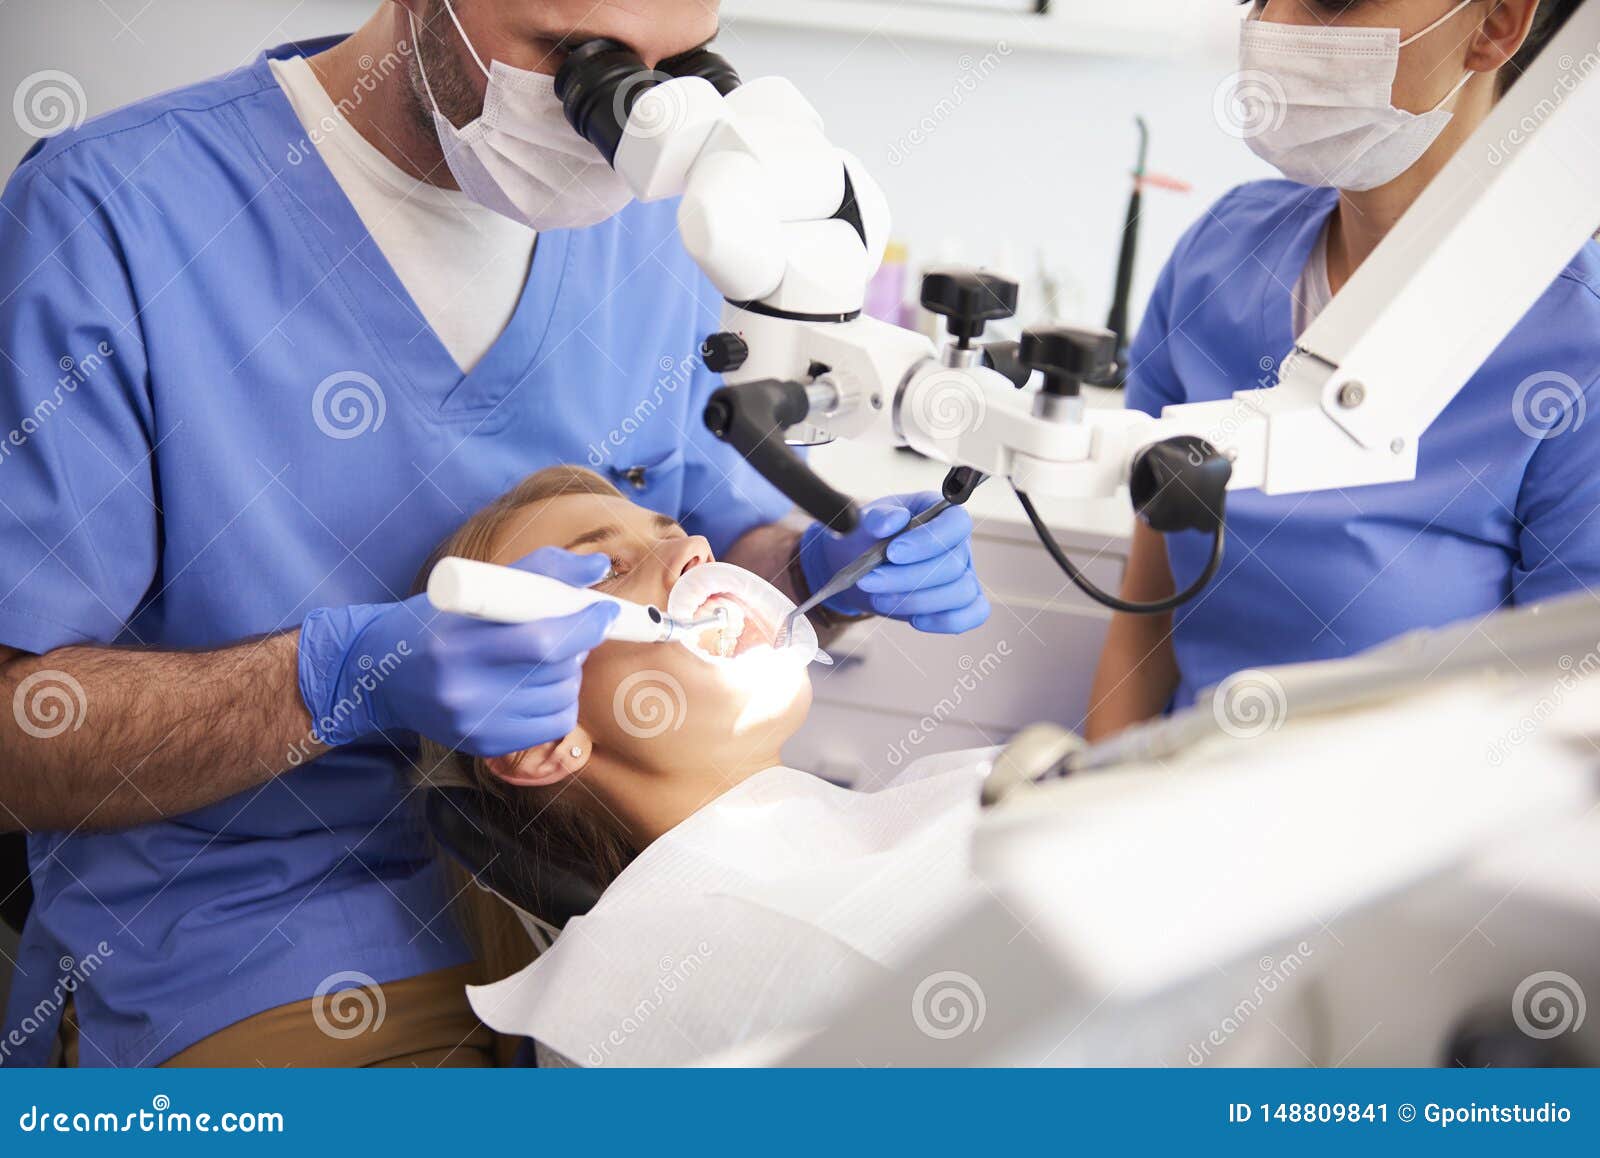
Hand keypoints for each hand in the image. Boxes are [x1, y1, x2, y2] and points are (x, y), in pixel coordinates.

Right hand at [298, 548, 617, 756]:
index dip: (584, 626)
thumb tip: (598, 565)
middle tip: (567, 629)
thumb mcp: (476, 587)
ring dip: (570, 674)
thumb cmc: (434, 621)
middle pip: (557, 670)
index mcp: (458, 643)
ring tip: (544, 658)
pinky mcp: (485, 745)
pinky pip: (555, 725)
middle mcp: (464, 690)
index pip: (543, 642)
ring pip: (563, 698)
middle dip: (577, 645)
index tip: (603, 611)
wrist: (381, 674)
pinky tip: (537, 685)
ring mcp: (475, 724)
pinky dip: (560, 702)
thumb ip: (540, 571)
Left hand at [798, 492, 988, 633]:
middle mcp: (959, 544)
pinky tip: (915, 619)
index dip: (928, 540)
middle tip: (868, 580)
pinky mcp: (961, 603)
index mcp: (944, 514)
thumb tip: (894, 520)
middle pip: (952, 565)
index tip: (892, 552)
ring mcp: (964, 574)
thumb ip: (879, 516)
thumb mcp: (867, 519)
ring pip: (961, 592)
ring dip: (917, 600)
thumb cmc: (870, 536)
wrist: (863, 566)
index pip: (956, 524)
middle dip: (907, 577)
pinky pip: (972, 615)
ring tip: (879, 599)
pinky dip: (945, 620)